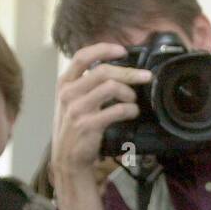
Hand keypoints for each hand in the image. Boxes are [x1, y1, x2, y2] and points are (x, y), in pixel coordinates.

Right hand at [50, 43, 153, 209]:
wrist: (67, 159)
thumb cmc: (75, 129)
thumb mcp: (73, 102)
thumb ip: (87, 85)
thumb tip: (117, 71)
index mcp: (64, 83)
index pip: (81, 56)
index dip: (103, 49)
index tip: (122, 50)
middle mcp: (68, 93)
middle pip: (103, 71)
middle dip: (129, 72)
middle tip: (145, 76)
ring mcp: (77, 109)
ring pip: (111, 87)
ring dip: (129, 93)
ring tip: (133, 101)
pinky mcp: (88, 125)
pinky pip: (116, 110)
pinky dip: (129, 110)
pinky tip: (132, 113)